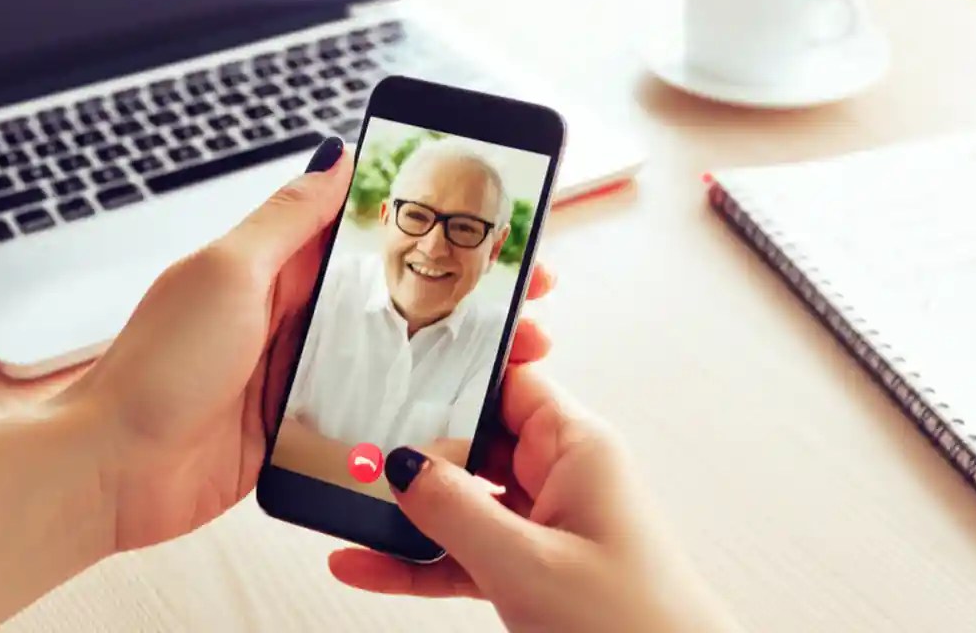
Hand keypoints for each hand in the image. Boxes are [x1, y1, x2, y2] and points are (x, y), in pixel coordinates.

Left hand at [62, 138, 555, 552]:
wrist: (111, 470)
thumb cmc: (156, 367)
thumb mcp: (226, 273)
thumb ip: (288, 220)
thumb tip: (335, 156)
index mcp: (276, 268)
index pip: (371, 236)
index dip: (435, 229)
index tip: (493, 229)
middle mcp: (292, 318)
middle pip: (396, 298)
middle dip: (464, 298)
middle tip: (528, 304)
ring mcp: (297, 374)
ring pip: (390, 355)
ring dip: (449, 355)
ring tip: (512, 362)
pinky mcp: (297, 428)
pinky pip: (365, 411)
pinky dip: (409, 408)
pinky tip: (455, 411)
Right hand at [327, 366, 742, 632]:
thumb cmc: (631, 625)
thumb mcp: (527, 564)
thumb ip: (456, 510)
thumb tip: (401, 464)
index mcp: (578, 446)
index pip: (507, 382)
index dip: (454, 373)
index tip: (394, 367)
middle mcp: (563, 475)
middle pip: (475, 439)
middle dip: (415, 445)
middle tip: (351, 444)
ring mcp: (545, 524)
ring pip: (463, 500)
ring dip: (407, 511)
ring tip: (345, 506)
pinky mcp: (530, 569)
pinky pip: (463, 552)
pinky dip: (417, 561)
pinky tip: (365, 564)